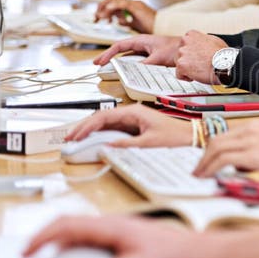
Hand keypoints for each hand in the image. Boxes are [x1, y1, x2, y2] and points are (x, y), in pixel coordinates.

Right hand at [23, 215, 212, 257]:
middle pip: (71, 225)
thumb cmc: (175, 257)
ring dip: (62, 246)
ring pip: (81, 233)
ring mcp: (119, 230)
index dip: (42, 237)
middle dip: (47, 240)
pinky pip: (93, 240)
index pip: (67, 224)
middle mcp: (114, 224)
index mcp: (112, 226)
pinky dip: (78, 250)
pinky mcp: (125, 238)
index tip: (27, 251)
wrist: (200, 253)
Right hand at [66, 103, 191, 147]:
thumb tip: (108, 145)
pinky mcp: (133, 125)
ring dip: (91, 130)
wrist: (188, 134)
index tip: (77, 134)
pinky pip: (112, 127)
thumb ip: (127, 144)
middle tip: (71, 137)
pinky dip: (101, 133)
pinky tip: (92, 139)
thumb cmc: (173, 135)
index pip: (104, 116)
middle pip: (101, 117)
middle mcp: (130, 112)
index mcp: (133, 111)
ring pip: (105, 122)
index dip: (87, 125)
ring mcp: (131, 118)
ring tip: (77, 139)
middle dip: (84, 127)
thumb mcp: (149, 142)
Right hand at [93, 34, 180, 65]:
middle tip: (98, 64)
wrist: (186, 49)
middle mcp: (140, 44)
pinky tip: (125, 71)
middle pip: (120, 51)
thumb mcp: (158, 57)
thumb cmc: (174, 48)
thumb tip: (134, 71)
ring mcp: (144, 50)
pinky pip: (134, 61)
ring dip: (118, 62)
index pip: (118, 46)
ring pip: (127, 56)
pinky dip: (128, 65)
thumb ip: (145, 64)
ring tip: (108, 68)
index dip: (107, 53)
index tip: (99, 61)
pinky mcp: (148, 56)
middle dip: (108, 57)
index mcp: (140, 40)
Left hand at [94, 0, 155, 32]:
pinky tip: (106, 15)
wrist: (164, 28)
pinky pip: (121, 4)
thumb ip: (127, 21)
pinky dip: (111, 8)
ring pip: (113, 0)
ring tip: (99, 17)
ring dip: (104, 8)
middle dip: (100, 7)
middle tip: (96, 17)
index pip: (114, 3)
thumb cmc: (153, 27)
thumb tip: (118, 21)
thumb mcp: (136, 24)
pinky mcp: (136, 7)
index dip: (104, 9)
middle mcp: (132, 3)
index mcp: (131, 7)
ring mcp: (134, 4)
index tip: (99, 18)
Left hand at [175, 30, 228, 82]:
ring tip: (200, 69)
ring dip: (188, 69)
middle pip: (180, 54)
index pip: (185, 45)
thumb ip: (202, 40)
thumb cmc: (222, 54)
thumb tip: (202, 42)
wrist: (224, 65)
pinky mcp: (181, 65)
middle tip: (200, 64)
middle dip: (188, 61)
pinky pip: (179, 74)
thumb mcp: (213, 40)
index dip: (192, 53)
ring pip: (180, 64)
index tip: (199, 56)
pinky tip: (197, 75)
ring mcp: (181, 53)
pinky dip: (187, 77)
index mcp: (191, 34)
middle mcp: (184, 41)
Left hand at [193, 120, 258, 177]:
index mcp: (256, 126)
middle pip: (216, 140)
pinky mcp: (252, 154)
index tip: (206, 160)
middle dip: (204, 156)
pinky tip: (207, 177)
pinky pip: (223, 160)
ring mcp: (250, 140)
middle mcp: (250, 129)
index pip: (225, 135)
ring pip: (215, 149)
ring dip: (204, 163)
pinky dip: (211, 168)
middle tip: (198, 169)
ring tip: (199, 175)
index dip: (212, 149)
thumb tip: (245, 164)